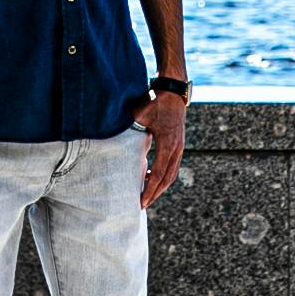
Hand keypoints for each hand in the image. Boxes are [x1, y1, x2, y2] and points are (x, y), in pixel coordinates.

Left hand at [134, 90, 186, 210]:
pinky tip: (151, 176)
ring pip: (172, 174)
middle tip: (142, 205)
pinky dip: (163, 175)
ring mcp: (180, 146)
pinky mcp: (179, 143)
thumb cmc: (155, 101)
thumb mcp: (140, 115)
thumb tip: (115, 142)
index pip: (159, 174)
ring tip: (147, 195)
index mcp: (168, 144)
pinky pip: (172, 165)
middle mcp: (177, 148)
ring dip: (160, 186)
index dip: (150, 190)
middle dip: (155, 194)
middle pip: (167, 179)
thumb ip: (131, 130)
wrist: (173, 90)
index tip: (141, 202)